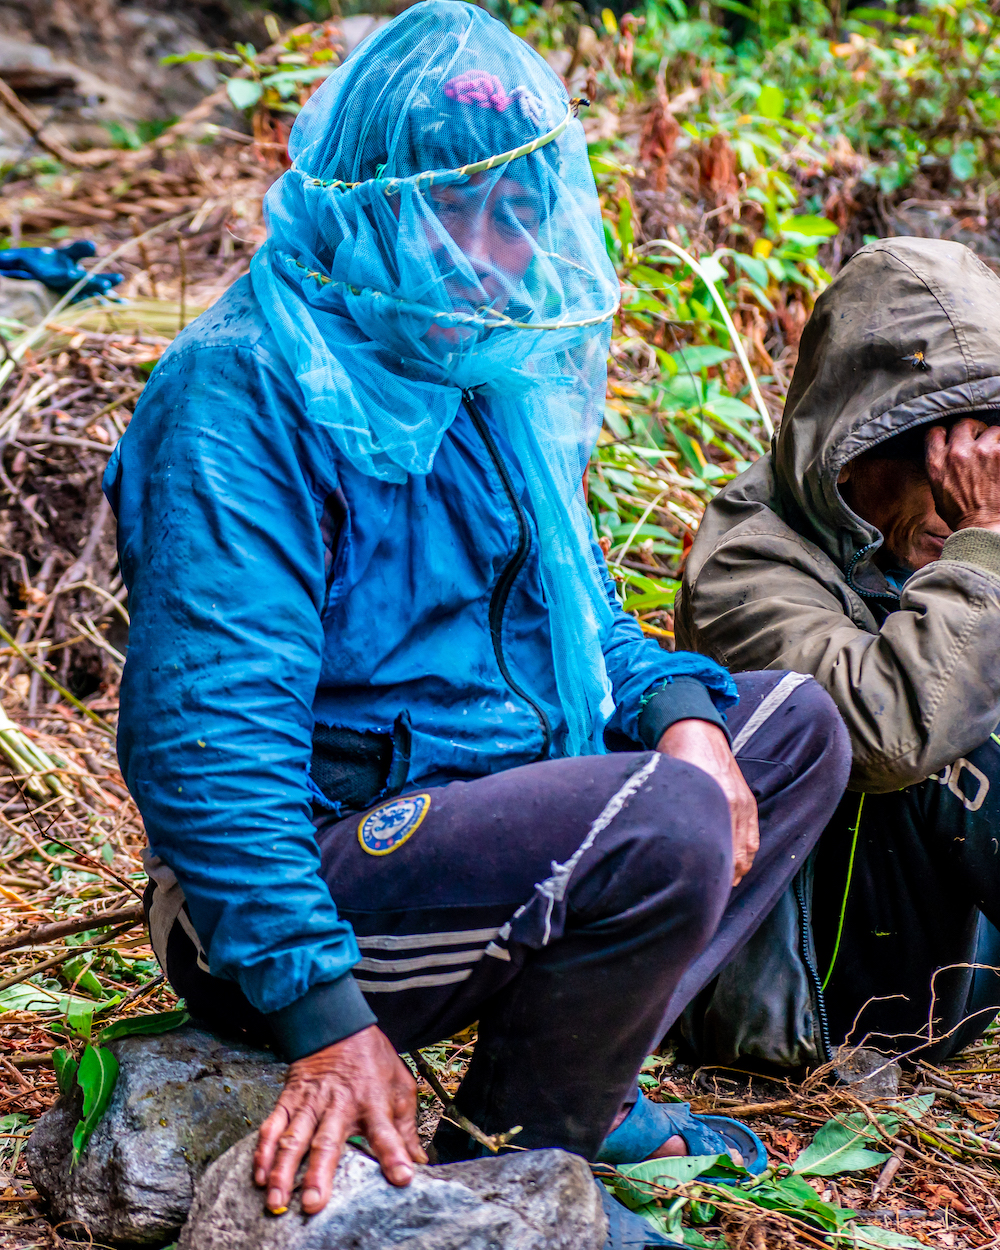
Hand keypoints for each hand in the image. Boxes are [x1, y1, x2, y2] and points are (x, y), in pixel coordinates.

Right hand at [254, 1024, 426, 1214]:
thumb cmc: (372, 1057)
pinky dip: (263, 1151)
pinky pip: (273, 1126)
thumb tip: (418, 1159)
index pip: (386, 1132)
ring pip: (294, 1138)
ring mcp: (311, 1102)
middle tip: (313, 1203)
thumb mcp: (399, 1084)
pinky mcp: (290, 1098)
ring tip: (276, 1200)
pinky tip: (259, 1175)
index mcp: (373, 1101)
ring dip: (283, 1171)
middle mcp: (340, 1104)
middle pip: (328, 1142)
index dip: (394, 1155)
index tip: (401, 1178)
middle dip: (319, 1174)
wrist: (338, 1023)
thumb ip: (406, 1126)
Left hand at [656, 719, 758, 885]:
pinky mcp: (748, 802)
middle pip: (734, 857)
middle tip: (706, 894)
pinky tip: (735, 867)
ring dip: (736, 870)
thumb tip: (663, 850)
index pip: (716, 851)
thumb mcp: (668, 789)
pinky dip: (746, 855)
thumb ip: (671, 818)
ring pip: (747, 851)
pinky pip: (753, 838)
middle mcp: (732, 805)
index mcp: (713, 802)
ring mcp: (743, 803)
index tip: (696, 889)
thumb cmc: (672, 760)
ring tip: (722, 885)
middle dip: (723, 878)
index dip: (709, 874)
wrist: (693, 730)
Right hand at [926, 419, 999, 532]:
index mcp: (936, 463)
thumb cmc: (962, 517)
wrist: (985, 528)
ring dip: (996, 441)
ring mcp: (982, 451)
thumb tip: (946, 457)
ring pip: (992, 430)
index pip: (935, 432)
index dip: (947, 435)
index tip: (955, 441)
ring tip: (997, 457)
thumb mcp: (938, 493)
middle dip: (973, 432)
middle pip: (964, 424)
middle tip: (981, 443)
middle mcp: (956, 453)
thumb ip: (941, 469)